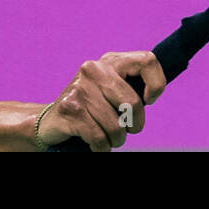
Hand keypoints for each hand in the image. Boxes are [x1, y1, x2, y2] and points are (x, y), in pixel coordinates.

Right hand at [38, 51, 166, 150]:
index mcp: (111, 61)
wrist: (51, 122)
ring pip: (116, 125)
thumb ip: (132, 88)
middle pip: (133, 103)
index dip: (156, 84)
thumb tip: (152, 94)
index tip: (149, 100)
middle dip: (135, 124)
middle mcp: (94, 69)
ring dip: (116, 139)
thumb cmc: (91, 108)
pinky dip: (102, 147)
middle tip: (127, 129)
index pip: (148, 61)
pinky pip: (99, 137)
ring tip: (109, 137)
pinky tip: (97, 144)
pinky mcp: (69, 108)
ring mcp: (80, 88)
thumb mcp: (113, 90)